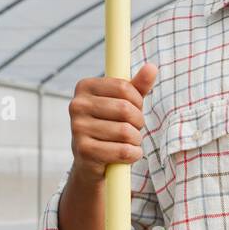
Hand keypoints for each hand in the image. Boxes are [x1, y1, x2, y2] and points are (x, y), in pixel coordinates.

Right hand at [68, 62, 157, 180]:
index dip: (137, 101)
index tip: (135, 109)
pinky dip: (133, 154)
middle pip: (125, 109)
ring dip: (136, 140)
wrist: (90, 161)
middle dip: (138, 122)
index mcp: (85, 87)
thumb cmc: (110, 126)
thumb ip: (137, 86)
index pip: (123, 87)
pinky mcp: (84, 151)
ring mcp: (78, 128)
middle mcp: (77, 105)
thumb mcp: (124, 103)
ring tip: (129, 142)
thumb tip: (151, 68)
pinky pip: (123, 151)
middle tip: (134, 129)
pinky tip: (128, 154)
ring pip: (125, 131)